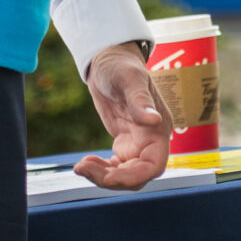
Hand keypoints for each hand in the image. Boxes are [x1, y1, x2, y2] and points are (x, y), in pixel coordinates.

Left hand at [72, 44, 172, 190]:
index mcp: (159, 128)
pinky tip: (85, 161)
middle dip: (112, 178)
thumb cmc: (121, 66)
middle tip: (83, 167)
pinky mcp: (125, 144)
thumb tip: (154, 121)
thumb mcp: (129, 80)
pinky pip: (116, 169)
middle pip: (138, 176)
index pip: (154, 166)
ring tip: (81, 165)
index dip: (133, 177)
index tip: (108, 176)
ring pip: (126, 176)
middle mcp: (152, 140)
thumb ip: (141, 101)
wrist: (110, 62)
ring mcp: (138, 144)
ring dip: (103, 176)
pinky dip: (101, 170)